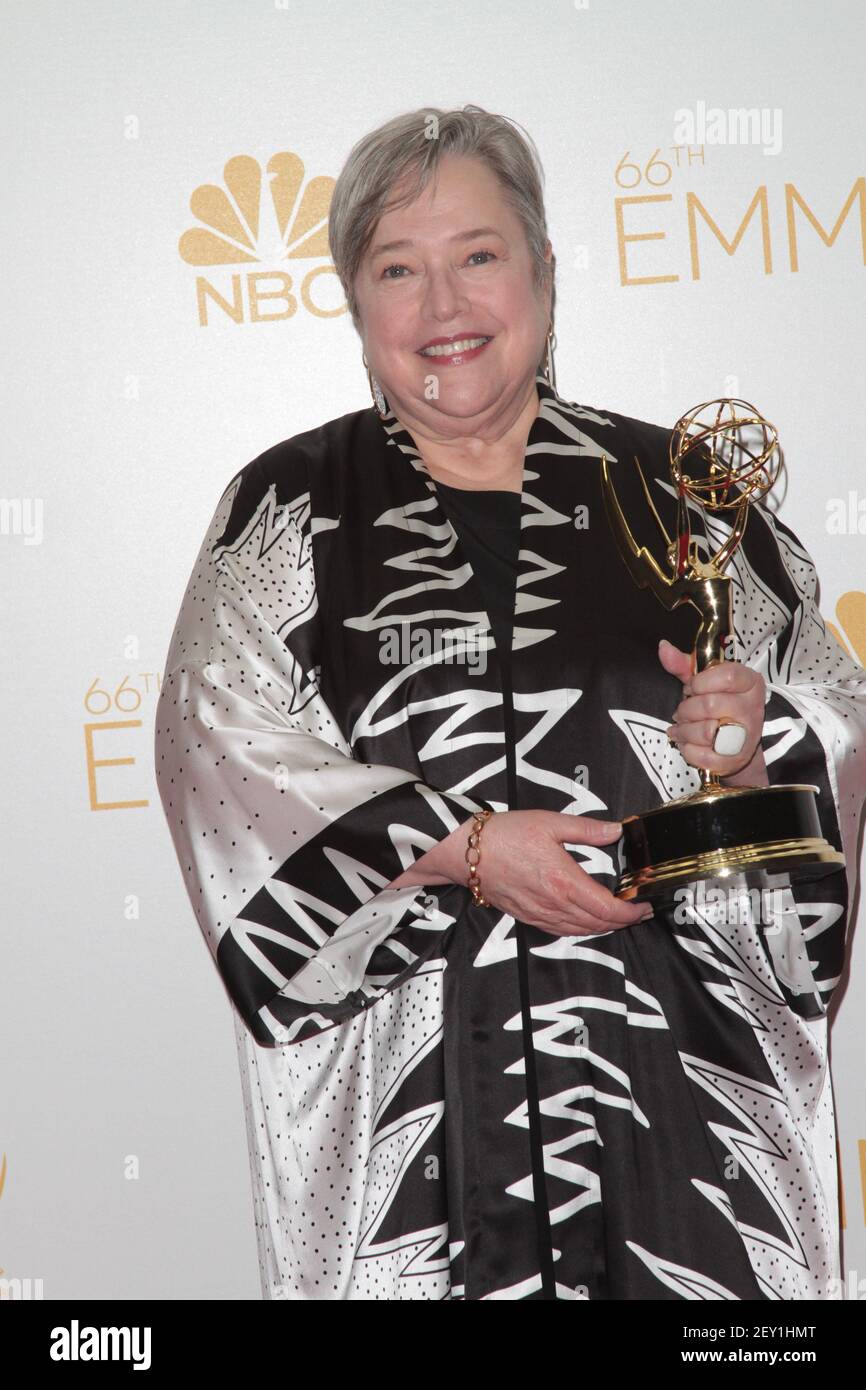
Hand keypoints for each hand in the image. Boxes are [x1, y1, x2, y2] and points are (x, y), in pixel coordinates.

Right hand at [390, 810, 652, 935]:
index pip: (609, 909)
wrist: (466, 851)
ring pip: (581, 931)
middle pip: (599, 925)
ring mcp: (539, 914)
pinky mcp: (527, 916)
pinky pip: (561, 931)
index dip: (632, 912)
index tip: (644, 905)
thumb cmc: (504, 835)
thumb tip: (615, 831)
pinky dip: (580, 928)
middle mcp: (554, 904)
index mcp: (564, 881)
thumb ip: (587, 829)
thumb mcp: (550, 823)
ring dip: (603, 927)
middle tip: (637, 911)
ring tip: (617, 915)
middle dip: (623, 921)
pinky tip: (585, 919)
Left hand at [658, 638, 767, 782]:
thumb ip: (685, 664)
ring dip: (684, 730)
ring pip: (705, 731)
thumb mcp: (706, 681)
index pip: (727, 676)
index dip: (700, 682)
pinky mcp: (735, 760)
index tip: (691, 687)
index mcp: (750, 683)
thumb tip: (663, 648)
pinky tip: (687, 744)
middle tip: (682, 712)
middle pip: (709, 705)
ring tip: (681, 727)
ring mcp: (746, 736)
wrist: (736, 742)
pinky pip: (703, 756)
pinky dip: (688, 750)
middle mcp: (752, 708)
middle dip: (686, 709)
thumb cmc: (719, 705)